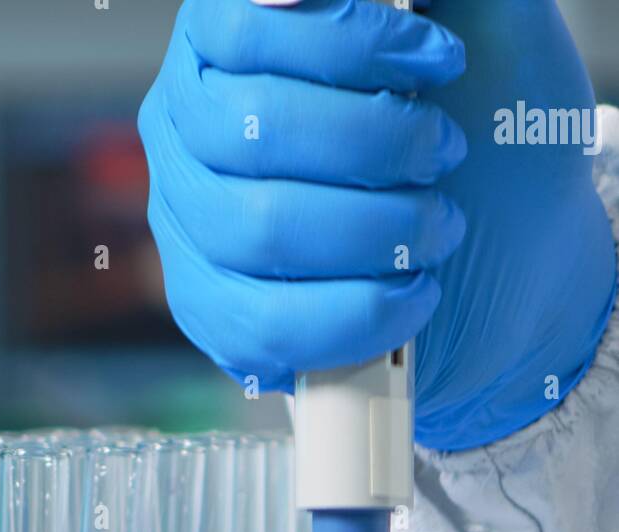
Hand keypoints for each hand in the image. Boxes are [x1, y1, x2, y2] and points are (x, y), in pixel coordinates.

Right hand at [139, 0, 615, 450]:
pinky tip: (414, 294)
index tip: (443, 63)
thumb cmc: (490, 143)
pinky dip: (359, 312)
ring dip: (376, 230)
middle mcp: (190, 126)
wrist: (519, 270)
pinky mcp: (212, 313)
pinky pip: (269, 323)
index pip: (244, 21)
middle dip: (376, 142)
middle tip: (446, 153)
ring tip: (439, 229)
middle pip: (255, 126)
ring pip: (262, 227)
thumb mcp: (485, 35)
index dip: (350, 39)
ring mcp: (191, 224)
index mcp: (227, 42)